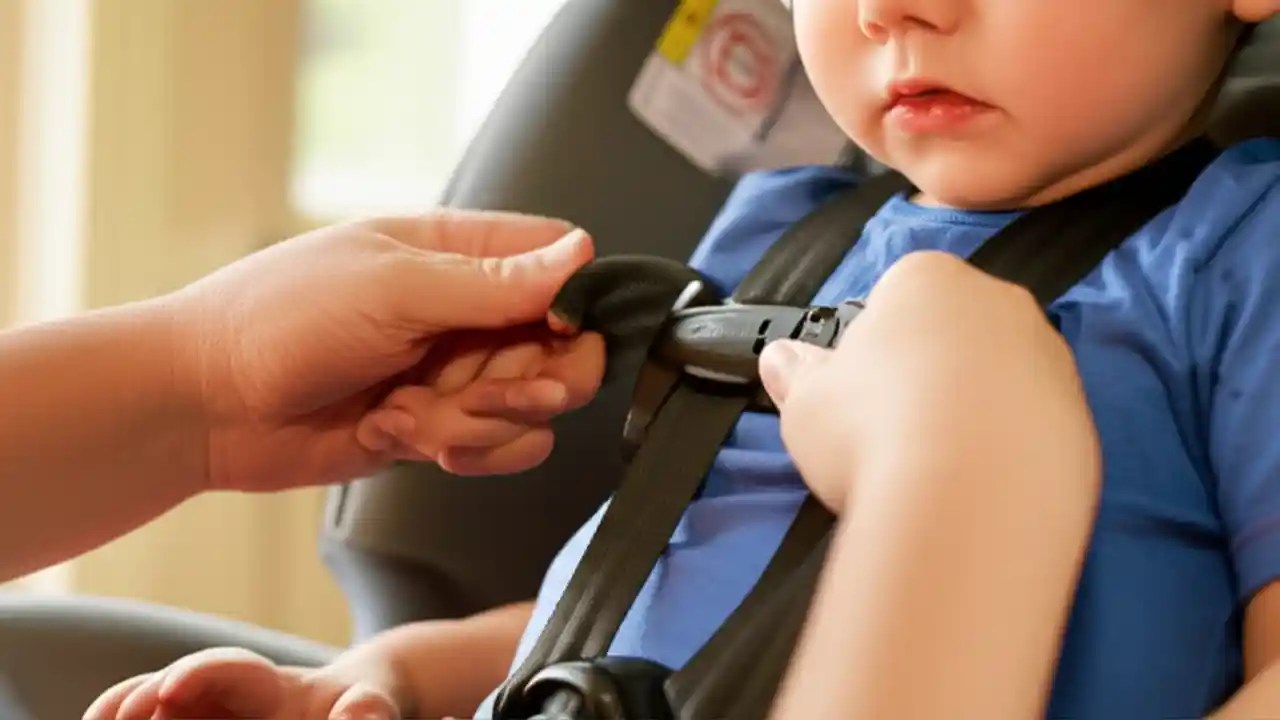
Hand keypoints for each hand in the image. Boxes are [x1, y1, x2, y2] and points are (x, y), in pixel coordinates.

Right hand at [82, 648, 404, 719]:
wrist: (358, 704)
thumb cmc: (366, 704)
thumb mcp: (377, 704)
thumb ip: (369, 711)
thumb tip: (360, 719)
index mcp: (273, 682)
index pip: (232, 668)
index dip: (198, 673)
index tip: (168, 689)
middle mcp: (229, 691)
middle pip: (174, 683)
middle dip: (141, 696)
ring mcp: (207, 711)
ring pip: (149, 702)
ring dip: (118, 712)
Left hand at [163, 211, 604, 490]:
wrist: (206, 405)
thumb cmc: (281, 320)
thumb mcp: (394, 289)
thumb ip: (494, 281)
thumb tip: (582, 254)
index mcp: (461, 253)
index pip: (564, 263)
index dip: (576, 305)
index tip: (548, 333)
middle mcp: (470, 312)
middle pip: (565, 349)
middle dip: (528, 382)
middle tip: (482, 391)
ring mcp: (457, 372)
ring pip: (534, 409)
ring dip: (475, 423)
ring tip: (406, 413)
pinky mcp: (442, 428)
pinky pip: (499, 447)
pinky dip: (458, 451)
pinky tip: (397, 433)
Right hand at [759, 251, 1098, 509]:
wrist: (969, 508)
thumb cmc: (872, 431)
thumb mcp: (805, 402)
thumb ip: (796, 373)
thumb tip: (781, 359)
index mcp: (929, 279)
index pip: (896, 293)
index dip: (872, 340)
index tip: (856, 387)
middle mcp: (1000, 303)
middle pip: (955, 330)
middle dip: (927, 370)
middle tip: (889, 429)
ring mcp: (1051, 361)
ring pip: (999, 378)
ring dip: (971, 411)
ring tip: (932, 468)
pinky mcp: (1082, 421)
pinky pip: (1033, 428)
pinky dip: (1008, 452)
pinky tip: (975, 489)